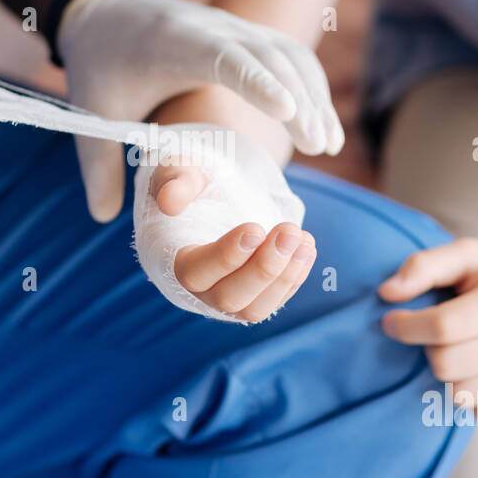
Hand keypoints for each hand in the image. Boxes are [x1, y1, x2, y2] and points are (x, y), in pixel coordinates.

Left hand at [59, 0, 343, 220]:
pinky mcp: (248, 36)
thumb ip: (97, 162)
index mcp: (172, 42)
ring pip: (288, 53)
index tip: (286, 111)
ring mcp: (235, 27)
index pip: (222, 56)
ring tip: (327, 144)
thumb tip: (102, 216)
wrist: (111, 10)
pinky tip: (323, 128)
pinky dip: (312, 88)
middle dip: (298, 97)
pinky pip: (291, 56)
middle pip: (267, 55)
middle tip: (318, 146)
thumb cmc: (102, 63)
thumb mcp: (91, 109)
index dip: (256, 81)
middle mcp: (212, 27)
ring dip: (313, 95)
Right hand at [158, 163, 316, 322]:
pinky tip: (307, 247)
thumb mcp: (179, 169)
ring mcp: (228, 296)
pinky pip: (276, 300)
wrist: (212, 191)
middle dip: (263, 268)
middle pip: (229, 298)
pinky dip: (295, 276)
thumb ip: (175, 182)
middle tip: (289, 231)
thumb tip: (170, 203)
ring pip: (255, 309)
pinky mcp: (254, 296)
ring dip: (284, 276)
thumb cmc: (190, 180)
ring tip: (303, 239)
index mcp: (172, 259)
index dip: (225, 256)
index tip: (255, 229)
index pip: (194, 273)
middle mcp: (199, 288)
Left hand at [378, 239, 477, 407]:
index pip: (441, 328)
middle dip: (427, 348)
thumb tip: (385, 293)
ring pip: (459, 395)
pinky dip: (468, 393)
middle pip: (446, 365)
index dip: (405, 326)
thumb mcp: (471, 253)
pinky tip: (475, 368)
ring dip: (447, 373)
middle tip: (433, 332)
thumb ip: (425, 266)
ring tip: (458, 348)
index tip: (391, 319)